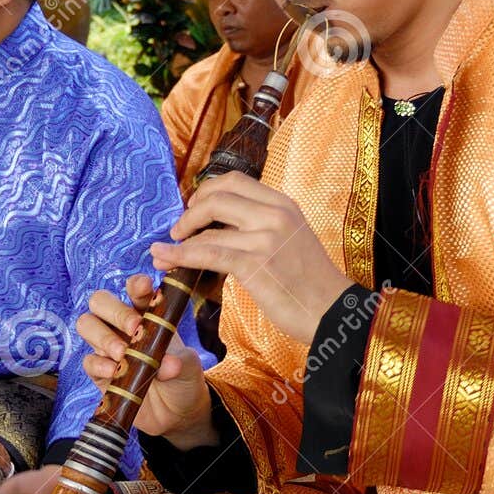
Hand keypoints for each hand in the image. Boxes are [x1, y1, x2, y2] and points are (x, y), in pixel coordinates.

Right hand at [76, 274, 213, 448]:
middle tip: (135, 329)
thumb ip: (179, 362)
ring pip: (87, 324)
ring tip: (123, 353)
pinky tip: (115, 371)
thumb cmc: (183, 380)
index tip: (144, 287)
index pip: (135, 289)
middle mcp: (122, 326)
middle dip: (115, 311)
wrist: (177, 413)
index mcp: (147, 314)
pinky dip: (100, 364)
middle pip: (100, 301)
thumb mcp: (189, 368)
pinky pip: (88, 361)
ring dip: (103, 336)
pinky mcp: (100, 374)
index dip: (135, 285)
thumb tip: (167, 364)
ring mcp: (108, 348)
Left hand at [150, 172, 349, 344]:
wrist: (332, 312)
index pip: (235, 181)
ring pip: (209, 230)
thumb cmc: (311, 281)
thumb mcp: (291, 238)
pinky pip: (209, 255)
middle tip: (177, 230)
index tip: (193, 206)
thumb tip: (221, 225)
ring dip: (179, 240)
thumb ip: (262, 225)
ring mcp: (265, 238)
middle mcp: (275, 214)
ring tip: (161, 251)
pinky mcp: (255, 264)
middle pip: (217, 197)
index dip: (206, 190)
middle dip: (189, 212)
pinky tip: (166, 260)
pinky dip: (181, 256)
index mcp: (284, 204)